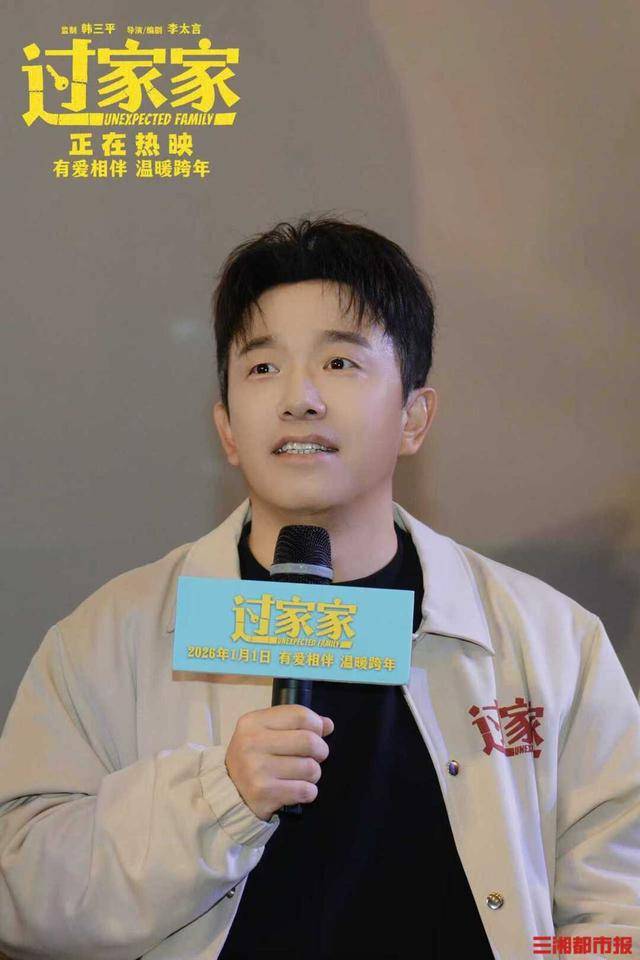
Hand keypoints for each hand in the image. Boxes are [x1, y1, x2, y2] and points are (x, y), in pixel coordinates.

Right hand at [224, 704, 333, 820]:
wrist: (229, 790)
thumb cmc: (253, 757)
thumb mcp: (265, 732)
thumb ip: (295, 724)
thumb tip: (327, 724)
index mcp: (254, 722)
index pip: (299, 715)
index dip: (316, 724)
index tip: (318, 733)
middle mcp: (253, 743)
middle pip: (309, 741)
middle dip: (321, 750)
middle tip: (316, 756)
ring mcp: (257, 769)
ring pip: (310, 768)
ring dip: (314, 773)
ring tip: (302, 775)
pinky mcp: (264, 793)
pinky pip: (305, 790)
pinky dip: (309, 791)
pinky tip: (298, 789)